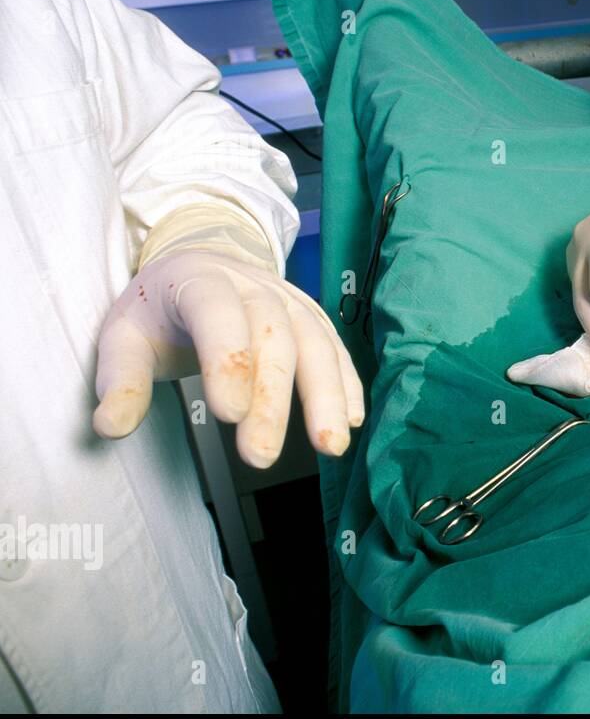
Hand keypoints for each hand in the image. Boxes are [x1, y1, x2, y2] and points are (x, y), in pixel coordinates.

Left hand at [93, 250, 364, 467]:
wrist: (198, 263)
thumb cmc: (160, 309)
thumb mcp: (124, 336)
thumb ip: (120, 381)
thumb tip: (110, 427)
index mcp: (200, 281)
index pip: (219, 315)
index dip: (228, 362)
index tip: (227, 415)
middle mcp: (255, 285)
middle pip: (275, 337)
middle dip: (273, 399)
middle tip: (260, 456)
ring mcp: (291, 299)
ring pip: (317, 343)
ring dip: (327, 396)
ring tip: (329, 446)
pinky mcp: (313, 318)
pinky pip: (336, 348)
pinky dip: (347, 384)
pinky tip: (350, 420)